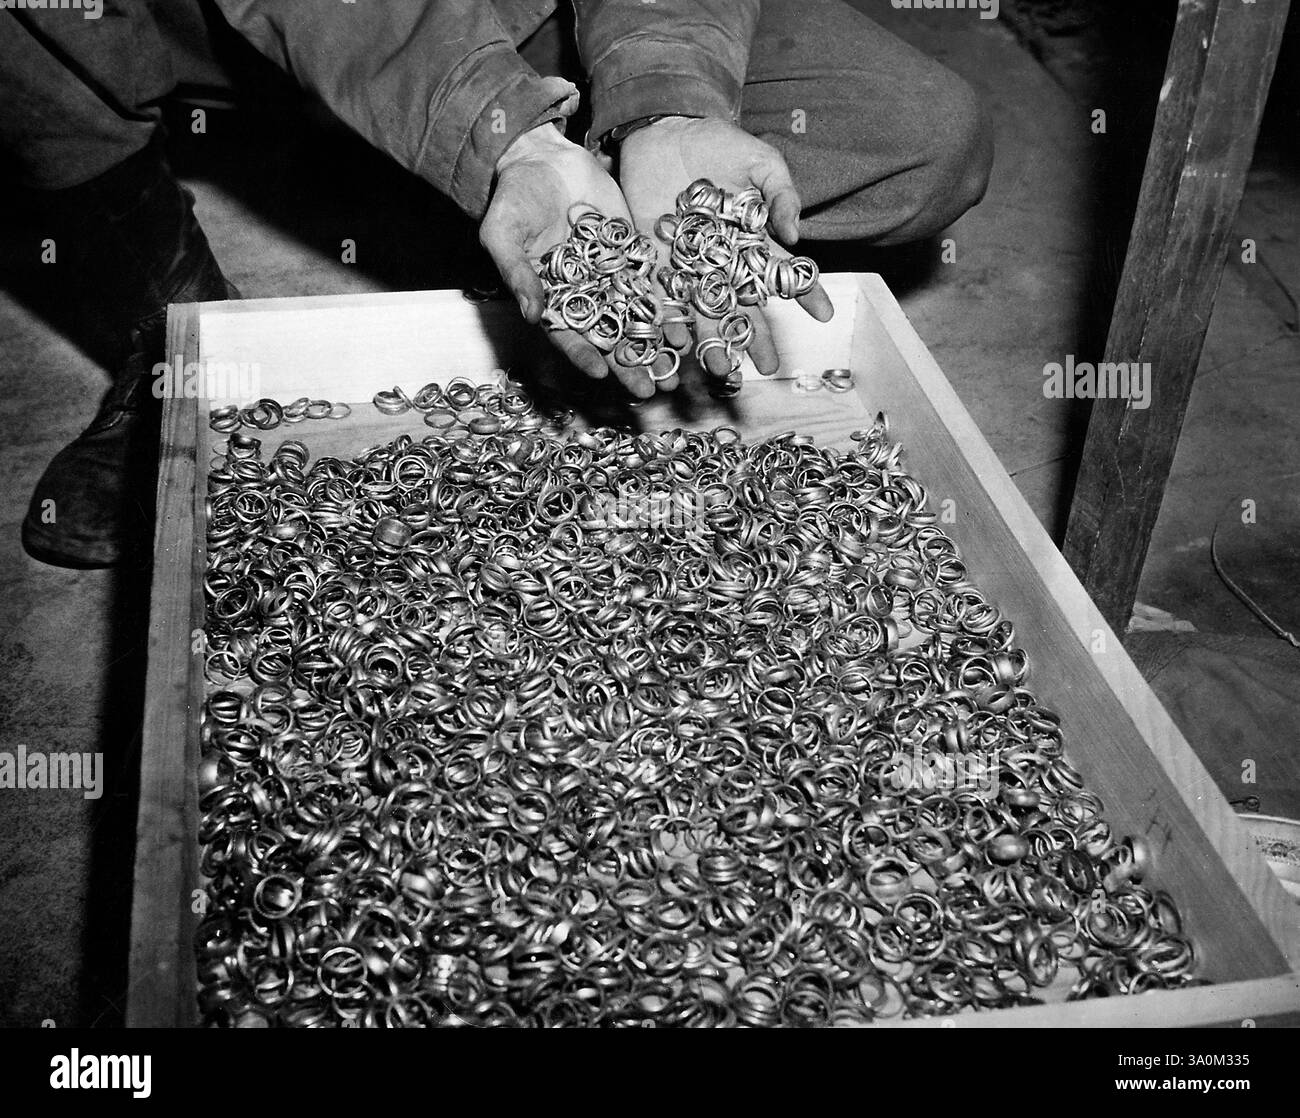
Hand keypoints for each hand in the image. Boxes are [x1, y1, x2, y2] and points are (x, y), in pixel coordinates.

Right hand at [480, 123, 656, 397]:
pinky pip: (652, 283)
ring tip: (675, 368)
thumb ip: (518, 273)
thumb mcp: (503, 234)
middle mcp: (583, 293)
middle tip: (650, 391)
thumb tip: (530, 314)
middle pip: (609, 336)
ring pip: (636, 316)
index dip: (584, 355)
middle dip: (630, 364)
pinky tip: (686, 326)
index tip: (602, 374)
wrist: (542, 158)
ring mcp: (609, 274)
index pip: (568, 334)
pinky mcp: (631, 252)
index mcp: (550, 297)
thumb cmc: (513, 198)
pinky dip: (668, 305)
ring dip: (655, 344)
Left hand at [620, 117, 833, 380]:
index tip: (825, 316)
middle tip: (766, 368)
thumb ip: (781, 195)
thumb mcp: (761, 162)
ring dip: (712, 341)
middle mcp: (723, 261)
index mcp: (753, 241)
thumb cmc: (719, 144)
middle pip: (743, 306)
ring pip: (704, 311)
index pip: (783, 273)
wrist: (666, 129)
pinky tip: (676, 343)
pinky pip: (662, 296)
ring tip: (722, 369)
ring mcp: (689, 264)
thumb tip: (795, 236)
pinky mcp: (655, 260)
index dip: (806, 294)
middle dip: (756, 337)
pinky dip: (668, 319)